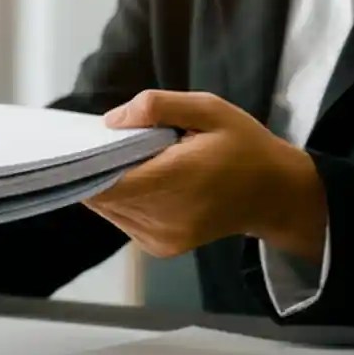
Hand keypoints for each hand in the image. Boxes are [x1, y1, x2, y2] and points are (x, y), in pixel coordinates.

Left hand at [85, 90, 326, 261]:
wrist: (276, 195)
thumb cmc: (243, 146)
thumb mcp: (209, 109)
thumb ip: (158, 106)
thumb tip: (111, 121)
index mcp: (178, 180)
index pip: (107, 181)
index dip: (84, 163)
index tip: (77, 143)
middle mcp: (166, 217)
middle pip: (101, 195)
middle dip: (96, 168)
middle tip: (108, 143)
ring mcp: (162, 238)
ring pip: (107, 208)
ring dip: (109, 184)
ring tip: (132, 161)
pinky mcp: (160, 247)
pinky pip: (122, 219)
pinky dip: (122, 199)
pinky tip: (142, 181)